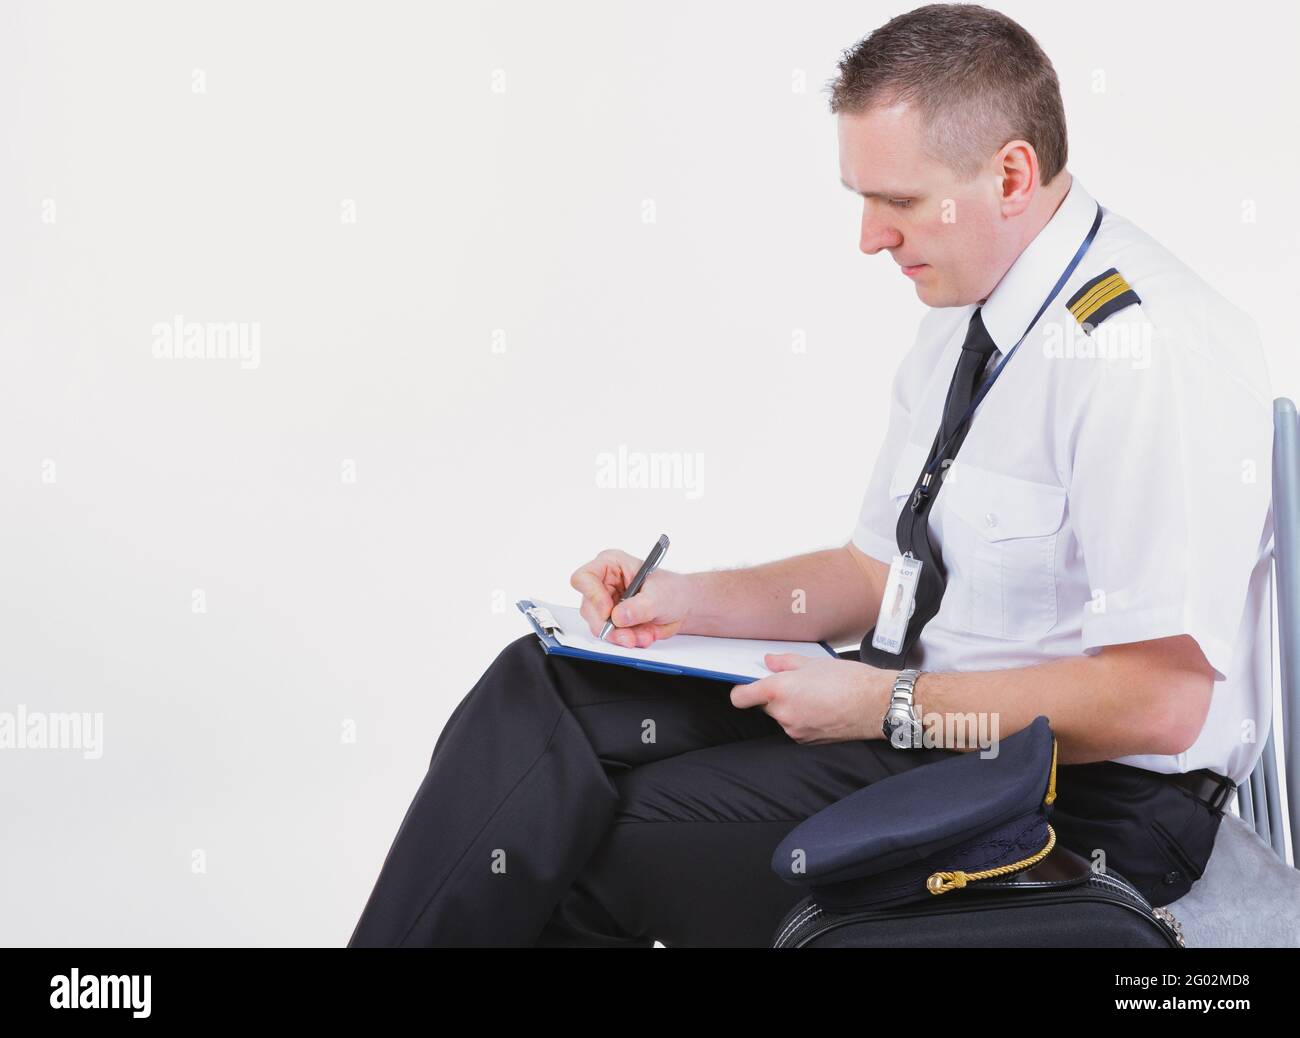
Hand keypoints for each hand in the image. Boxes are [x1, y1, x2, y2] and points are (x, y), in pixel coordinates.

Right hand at [569, 548, 692, 647]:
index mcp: (610, 565)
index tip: (608, 612)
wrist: (682, 606)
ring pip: (599, 627)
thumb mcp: (660, 596)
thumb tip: (618, 617)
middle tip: (628, 637)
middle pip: (589, 609)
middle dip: (609, 627)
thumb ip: (639, 607)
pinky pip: (612, 638)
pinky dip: (629, 641)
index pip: (584, 578)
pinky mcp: (612, 624)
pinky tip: (645, 635)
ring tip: (645, 635)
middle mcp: (603, 584)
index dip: (592, 595)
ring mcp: (605, 605)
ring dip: (622, 636)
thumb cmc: (671, 590)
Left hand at [730, 654, 895, 743]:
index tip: (745, 686)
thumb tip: (769, 663)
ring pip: (780, 716)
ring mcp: (794, 729)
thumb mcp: (814, 662)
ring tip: (814, 695)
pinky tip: (821, 708)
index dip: (741, 691)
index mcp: (780, 689)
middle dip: (773, 696)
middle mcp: (783, 713)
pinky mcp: (806, 740)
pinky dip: (801, 718)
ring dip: (789, 707)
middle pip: (763, 705)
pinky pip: (795, 727)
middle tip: (795, 684)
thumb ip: (785, 662)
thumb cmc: (851, 681)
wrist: (877, 705)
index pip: (741, 697)